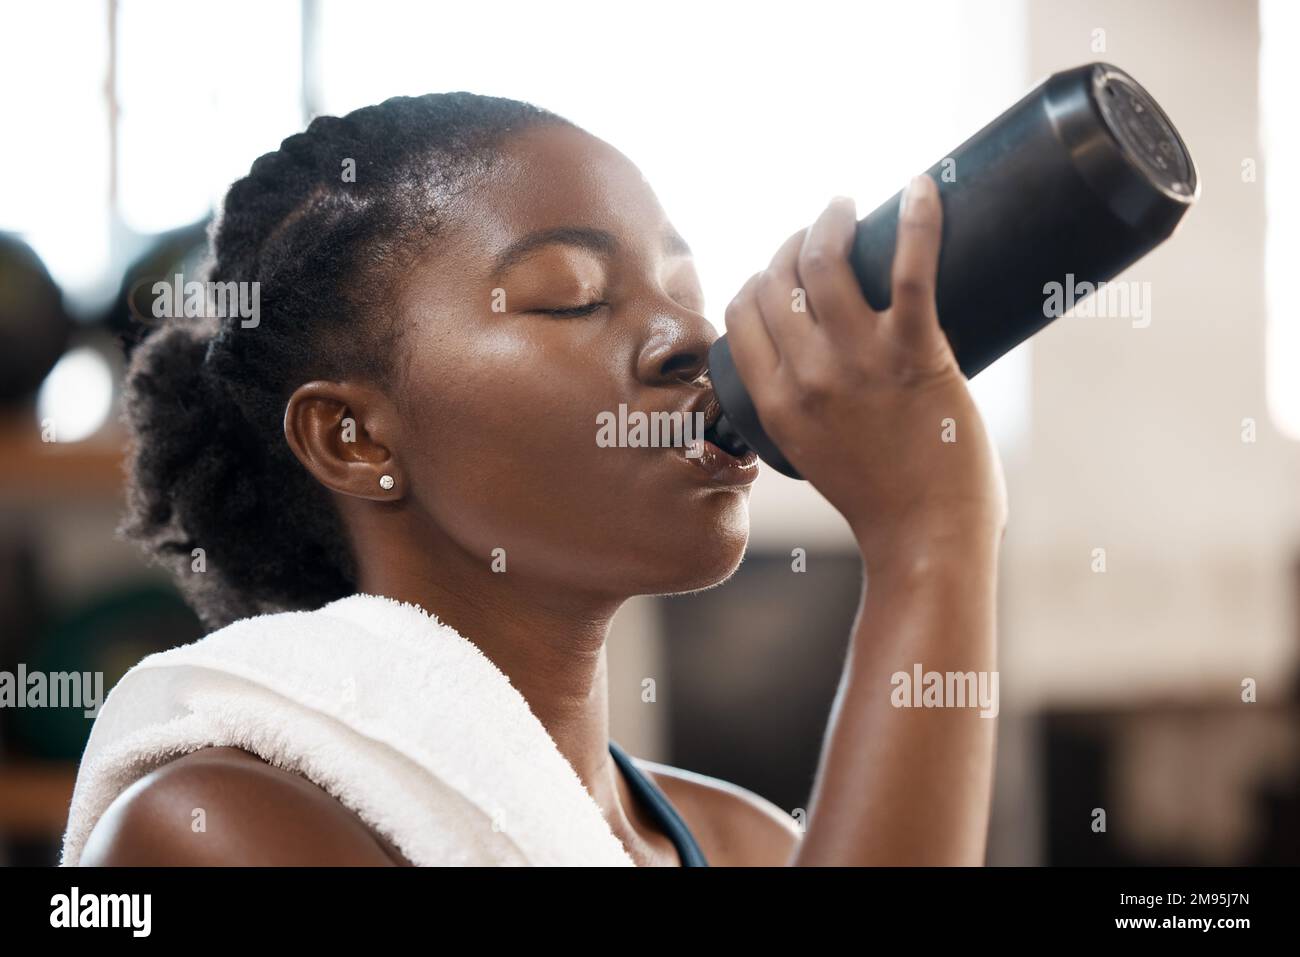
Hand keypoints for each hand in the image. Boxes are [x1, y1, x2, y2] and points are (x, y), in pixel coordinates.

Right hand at [722, 175, 1006, 568]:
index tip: (779, 269)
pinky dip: (919, 219)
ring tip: (846, 206)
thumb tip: (811, 365)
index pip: (741, 311)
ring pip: (825, 261)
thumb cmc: (876, 498)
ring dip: (832, 218)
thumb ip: (797, 407)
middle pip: (776, 278)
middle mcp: (806, 375)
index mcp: (773, 400)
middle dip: (791, 240)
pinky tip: (924, 187)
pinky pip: (912, 270)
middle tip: (819, 230)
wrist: (925, 537)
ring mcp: (860, 363)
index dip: (756, 276)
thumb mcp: (807, 451)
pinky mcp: (917, 355)